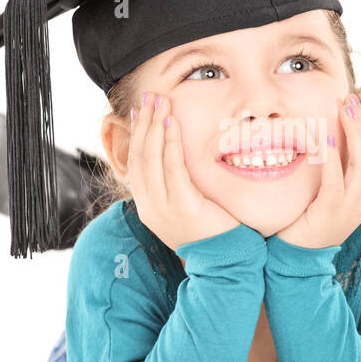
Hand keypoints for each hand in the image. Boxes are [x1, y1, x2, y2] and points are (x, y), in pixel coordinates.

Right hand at [128, 91, 239, 251]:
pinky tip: (173, 125)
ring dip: (155, 127)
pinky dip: (170, 144)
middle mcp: (150, 208)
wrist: (225, 263)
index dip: (137, 136)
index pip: (135, 165)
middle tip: (150, 98)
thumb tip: (178, 164)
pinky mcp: (183, 207)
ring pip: (151, 160)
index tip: (142, 112)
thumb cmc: (212, 234)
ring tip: (161, 103)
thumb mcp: (186, 210)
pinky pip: (172, 169)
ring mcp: (163, 209)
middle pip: (139, 157)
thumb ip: (177, 189)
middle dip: (144, 124)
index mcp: (148, 208)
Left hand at [275, 93, 360, 249]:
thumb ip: (334, 163)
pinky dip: (333, 159)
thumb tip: (336, 133)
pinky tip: (327, 139)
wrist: (295, 258)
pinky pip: (336, 183)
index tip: (359, 100)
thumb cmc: (306, 219)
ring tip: (342, 110)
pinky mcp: (330, 214)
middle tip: (348, 99)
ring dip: (354, 134)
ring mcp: (350, 208)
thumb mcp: (326, 188)